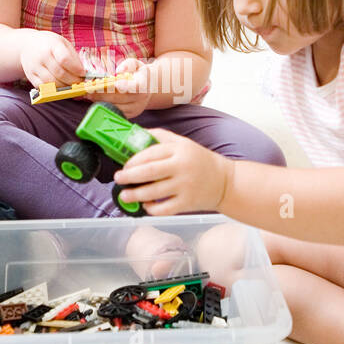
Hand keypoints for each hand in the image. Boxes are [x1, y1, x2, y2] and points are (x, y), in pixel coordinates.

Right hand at [21, 31, 84, 87]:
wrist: (27, 45)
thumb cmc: (49, 44)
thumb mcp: (62, 43)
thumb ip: (72, 56)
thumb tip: (82, 72)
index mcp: (52, 45)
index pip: (64, 59)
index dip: (76, 69)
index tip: (83, 73)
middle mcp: (42, 56)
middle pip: (59, 74)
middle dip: (73, 81)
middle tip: (80, 82)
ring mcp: (34, 67)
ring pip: (52, 83)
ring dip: (65, 87)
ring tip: (72, 85)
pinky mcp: (30, 76)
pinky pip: (44, 87)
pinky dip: (54, 90)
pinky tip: (61, 87)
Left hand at [91, 57, 150, 117]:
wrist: (148, 88)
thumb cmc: (138, 73)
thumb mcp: (136, 65)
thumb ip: (128, 64)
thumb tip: (119, 71)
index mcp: (144, 84)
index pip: (136, 87)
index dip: (126, 86)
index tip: (115, 84)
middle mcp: (142, 99)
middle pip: (121, 98)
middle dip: (103, 94)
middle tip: (89, 90)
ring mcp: (136, 109)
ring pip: (116, 107)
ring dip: (101, 101)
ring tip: (89, 95)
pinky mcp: (129, 115)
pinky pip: (115, 113)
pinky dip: (104, 107)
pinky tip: (95, 100)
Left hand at [113, 128, 233, 215]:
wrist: (225, 181)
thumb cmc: (199, 160)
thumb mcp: (183, 143)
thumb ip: (160, 137)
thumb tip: (134, 134)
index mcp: (179, 150)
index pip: (151, 153)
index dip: (133, 160)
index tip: (124, 165)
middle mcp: (182, 167)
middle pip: (149, 172)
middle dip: (129, 176)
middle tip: (118, 178)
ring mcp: (185, 187)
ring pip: (154, 192)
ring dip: (135, 195)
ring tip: (124, 195)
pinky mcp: (187, 203)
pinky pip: (164, 209)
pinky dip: (151, 209)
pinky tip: (145, 206)